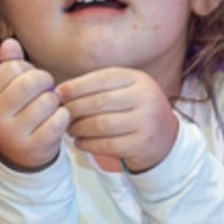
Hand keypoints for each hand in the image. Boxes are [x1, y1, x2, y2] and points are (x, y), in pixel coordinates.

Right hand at [0, 38, 68, 171]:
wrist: (19, 155)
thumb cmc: (16, 112)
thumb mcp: (6, 89)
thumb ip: (8, 64)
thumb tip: (10, 42)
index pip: (11, 67)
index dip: (27, 68)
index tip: (29, 77)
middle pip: (30, 82)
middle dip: (45, 81)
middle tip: (46, 88)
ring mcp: (12, 133)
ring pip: (47, 101)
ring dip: (55, 101)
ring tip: (49, 107)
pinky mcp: (33, 147)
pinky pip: (59, 121)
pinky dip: (63, 117)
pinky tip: (56, 120)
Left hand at [61, 67, 179, 172]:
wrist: (166, 138)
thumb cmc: (135, 110)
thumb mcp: (125, 90)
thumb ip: (98, 87)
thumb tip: (60, 91)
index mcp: (139, 79)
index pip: (101, 79)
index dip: (76, 86)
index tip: (58, 93)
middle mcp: (146, 98)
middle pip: (99, 102)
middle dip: (74, 108)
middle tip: (60, 114)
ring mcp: (146, 122)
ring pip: (100, 124)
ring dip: (78, 128)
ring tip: (69, 129)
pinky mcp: (141, 144)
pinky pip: (106, 144)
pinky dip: (88, 143)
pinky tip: (80, 142)